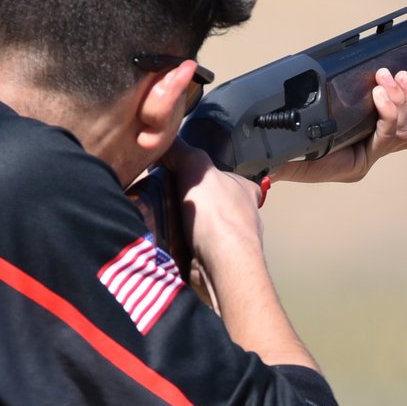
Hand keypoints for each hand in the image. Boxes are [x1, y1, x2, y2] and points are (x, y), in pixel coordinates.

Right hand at [164, 140, 263, 267]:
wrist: (221, 263)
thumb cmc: (216, 213)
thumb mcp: (196, 167)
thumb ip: (181, 151)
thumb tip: (164, 141)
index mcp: (245, 191)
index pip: (233, 179)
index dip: (214, 177)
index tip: (192, 180)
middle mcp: (243, 216)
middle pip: (217, 205)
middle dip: (195, 204)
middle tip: (167, 199)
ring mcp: (232, 243)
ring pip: (206, 230)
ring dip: (186, 228)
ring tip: (161, 221)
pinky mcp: (218, 263)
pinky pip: (196, 251)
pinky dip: (182, 248)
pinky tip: (166, 244)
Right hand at [268, 67, 406, 184]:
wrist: (283, 159)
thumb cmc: (288, 157)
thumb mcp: (288, 160)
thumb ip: (281, 165)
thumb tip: (265, 166)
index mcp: (354, 165)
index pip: (385, 141)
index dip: (388, 116)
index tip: (376, 92)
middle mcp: (369, 157)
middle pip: (402, 133)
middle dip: (398, 102)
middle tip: (384, 75)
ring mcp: (375, 145)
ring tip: (398, 74)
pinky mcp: (376, 130)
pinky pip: (404, 120)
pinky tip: (401, 80)